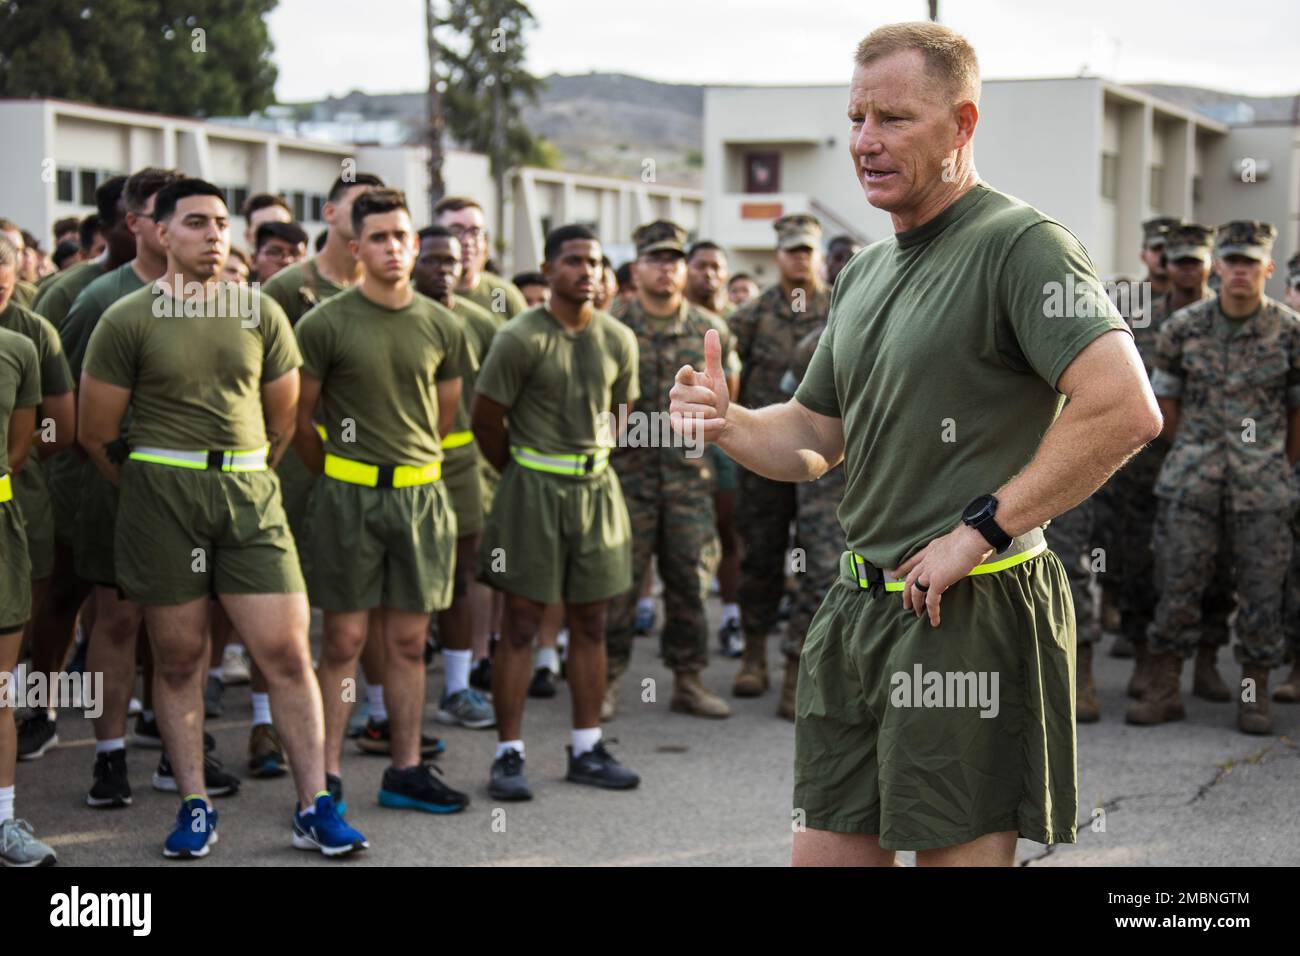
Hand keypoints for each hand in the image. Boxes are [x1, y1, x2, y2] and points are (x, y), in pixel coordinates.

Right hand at [669, 328, 729, 444]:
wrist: (719, 421)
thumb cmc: (715, 397)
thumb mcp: (716, 376)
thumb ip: (712, 356)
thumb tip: (711, 331)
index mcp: (683, 379)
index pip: (684, 374)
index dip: (687, 373)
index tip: (689, 370)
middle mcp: (676, 393)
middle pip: (698, 395)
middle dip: (712, 399)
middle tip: (711, 402)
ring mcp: (675, 410)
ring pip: (698, 410)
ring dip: (712, 412)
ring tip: (710, 413)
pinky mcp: (678, 426)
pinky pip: (693, 425)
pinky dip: (709, 425)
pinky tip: (721, 422)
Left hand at [888, 524, 992, 627]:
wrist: (972, 538)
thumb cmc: (970, 539)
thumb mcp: (953, 545)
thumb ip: (949, 554)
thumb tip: (954, 562)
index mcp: (930, 550)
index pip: (912, 561)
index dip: (902, 568)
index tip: (894, 574)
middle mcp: (927, 561)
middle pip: (910, 578)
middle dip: (906, 592)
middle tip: (905, 603)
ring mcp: (930, 571)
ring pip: (916, 591)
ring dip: (916, 603)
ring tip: (917, 613)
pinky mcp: (937, 581)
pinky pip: (931, 600)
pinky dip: (932, 612)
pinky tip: (934, 620)